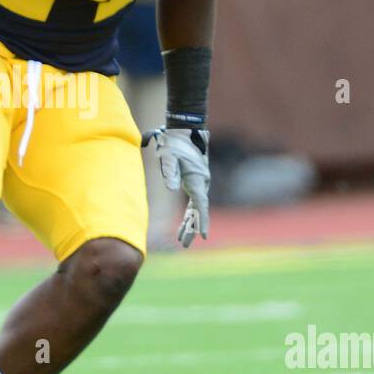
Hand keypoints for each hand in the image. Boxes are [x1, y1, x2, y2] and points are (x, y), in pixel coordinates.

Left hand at [142, 126, 209, 246]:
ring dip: (189, 223)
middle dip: (192, 228)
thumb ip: (170, 173)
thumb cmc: (176, 143)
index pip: (201, 206)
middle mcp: (201, 184)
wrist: (185, 129)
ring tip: (181, 240)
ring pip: (195, 208)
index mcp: (197, 180)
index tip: (203, 235)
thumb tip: (171, 189)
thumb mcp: (170, 157)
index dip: (202, 221)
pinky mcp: (194, 181)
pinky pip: (193, 202)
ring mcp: (199, 183)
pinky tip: (184, 224)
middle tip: (185, 244)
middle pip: (198, 211)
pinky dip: (188, 214)